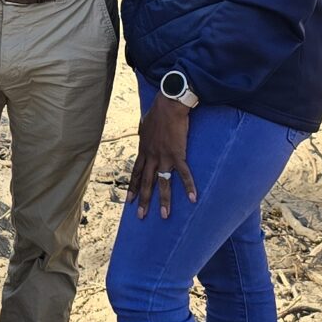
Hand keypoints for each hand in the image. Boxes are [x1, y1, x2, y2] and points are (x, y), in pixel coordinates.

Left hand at [129, 96, 197, 218]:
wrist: (168, 105)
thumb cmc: (158, 112)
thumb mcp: (145, 125)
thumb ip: (144, 133)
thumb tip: (142, 132)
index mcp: (143, 150)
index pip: (135, 173)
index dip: (132, 187)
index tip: (129, 201)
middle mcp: (151, 156)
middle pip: (145, 182)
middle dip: (143, 200)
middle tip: (141, 216)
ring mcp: (164, 156)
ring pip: (162, 182)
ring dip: (164, 200)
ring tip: (165, 215)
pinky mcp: (177, 154)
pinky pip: (184, 174)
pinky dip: (188, 186)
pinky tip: (193, 198)